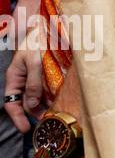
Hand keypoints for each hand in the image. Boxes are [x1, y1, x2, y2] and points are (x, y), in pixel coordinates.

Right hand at [4, 15, 44, 131]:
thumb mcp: (33, 62)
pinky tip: (59, 104)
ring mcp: (34, 80)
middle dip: (33, 115)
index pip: (11, 103)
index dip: (18, 118)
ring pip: (36, 100)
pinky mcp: (45, 77)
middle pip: (25, 104)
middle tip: (46, 125)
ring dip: (44, 109)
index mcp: (14, 78)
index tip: (26, 129)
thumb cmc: (36, 42)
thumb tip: (31, 105)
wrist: (47, 28)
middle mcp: (22, 82)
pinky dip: (51, 99)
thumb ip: (33, 83)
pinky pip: (46, 92)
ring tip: (54, 118)